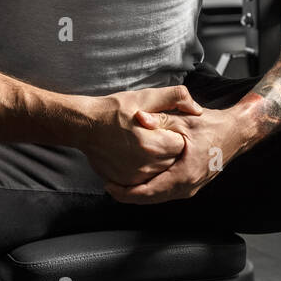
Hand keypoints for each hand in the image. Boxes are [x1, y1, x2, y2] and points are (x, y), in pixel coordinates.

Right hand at [79, 86, 202, 185]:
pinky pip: (146, 180)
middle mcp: (147, 166)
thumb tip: (196, 108)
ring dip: (159, 160)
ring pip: (161, 172)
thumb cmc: (114, 110)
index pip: (182, 145)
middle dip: (169, 148)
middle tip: (153, 135)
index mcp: (155, 145)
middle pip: (174, 161)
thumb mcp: (145, 97)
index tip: (165, 128)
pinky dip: (146, 170)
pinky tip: (137, 155)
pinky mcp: (126, 182)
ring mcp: (135, 177)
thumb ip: (175, 98)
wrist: (84, 126)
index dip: (176, 134)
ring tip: (144, 144)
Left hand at [103, 105, 244, 204]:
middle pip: (151, 199)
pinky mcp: (191, 184)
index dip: (126, 193)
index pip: (148, 193)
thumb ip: (160, 119)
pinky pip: (166, 192)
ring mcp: (190, 187)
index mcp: (184, 174)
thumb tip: (139, 117)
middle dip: (128, 195)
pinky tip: (140, 180)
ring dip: (139, 193)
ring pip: (158, 197)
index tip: (109, 187)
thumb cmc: (212, 126)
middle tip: (109, 187)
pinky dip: (151, 189)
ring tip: (120, 184)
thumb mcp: (184, 119)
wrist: (236, 132)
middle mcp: (187, 186)